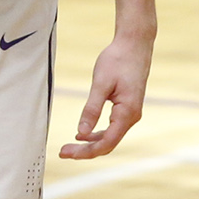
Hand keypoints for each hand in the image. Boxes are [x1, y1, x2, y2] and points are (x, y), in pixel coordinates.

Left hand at [63, 31, 150, 158]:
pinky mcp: (127, 108)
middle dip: (85, 151)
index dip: (86, 152)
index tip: (67, 153)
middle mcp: (132, 117)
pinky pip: (112, 128)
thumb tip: (81, 132)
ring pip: (110, 137)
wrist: (134, 45)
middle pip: (108, 144)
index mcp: (127, 113)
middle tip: (63, 152)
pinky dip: (97, 134)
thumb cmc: (118, 60)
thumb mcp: (100, 84)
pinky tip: (83, 134)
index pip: (106, 143)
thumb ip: (91, 109)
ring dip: (90, 143)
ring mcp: (131, 113)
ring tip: (70, 146)